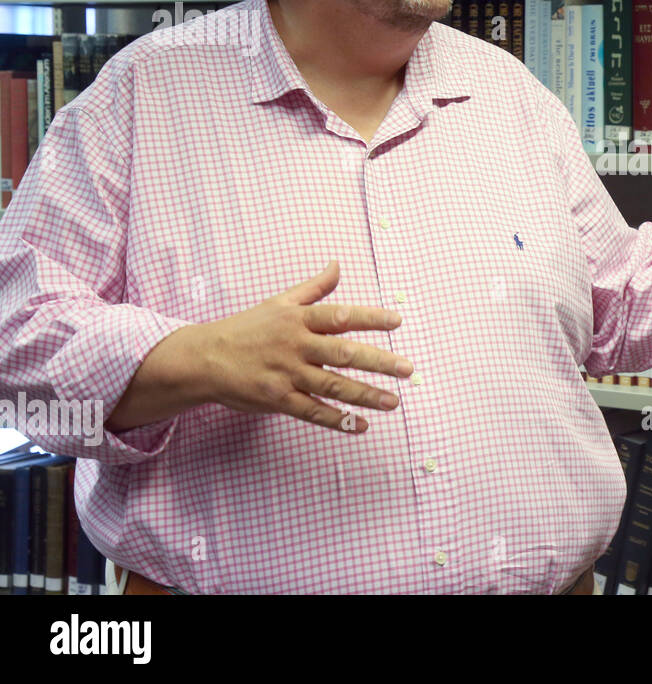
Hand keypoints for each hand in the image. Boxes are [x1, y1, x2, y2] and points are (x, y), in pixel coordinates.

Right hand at [188, 260, 411, 432]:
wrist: (203, 359)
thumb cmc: (247, 328)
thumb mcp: (279, 302)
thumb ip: (314, 288)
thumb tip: (338, 265)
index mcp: (298, 319)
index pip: (340, 316)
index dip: (370, 318)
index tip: (398, 321)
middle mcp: (295, 346)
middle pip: (343, 353)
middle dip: (379, 362)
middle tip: (407, 369)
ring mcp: (286, 374)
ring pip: (333, 386)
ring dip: (366, 395)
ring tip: (394, 401)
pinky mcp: (277, 400)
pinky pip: (313, 412)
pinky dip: (338, 420)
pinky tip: (361, 425)